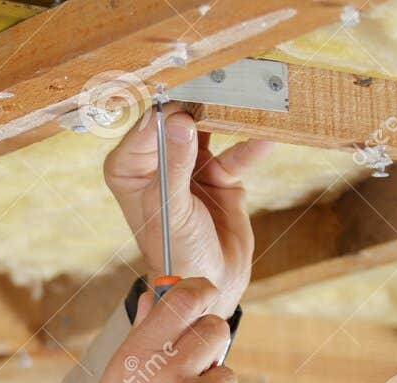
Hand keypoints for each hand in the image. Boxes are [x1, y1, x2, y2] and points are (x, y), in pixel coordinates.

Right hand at [61, 278, 251, 382]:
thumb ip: (139, 344)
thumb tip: (154, 297)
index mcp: (135, 360)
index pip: (184, 297)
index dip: (198, 292)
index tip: (200, 300)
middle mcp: (170, 374)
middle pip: (214, 330)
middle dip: (207, 348)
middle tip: (190, 377)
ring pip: (227, 378)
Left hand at [103, 106, 271, 317]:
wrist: (209, 285)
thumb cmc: (175, 254)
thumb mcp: (171, 209)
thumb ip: (175, 165)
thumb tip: (180, 121)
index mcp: (130, 171)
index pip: (146, 130)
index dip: (166, 114)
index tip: (187, 104)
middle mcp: (157, 164)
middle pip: (178, 122)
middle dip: (199, 105)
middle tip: (223, 84)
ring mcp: (189, 167)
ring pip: (208, 130)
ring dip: (227, 117)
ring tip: (246, 97)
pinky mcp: (220, 175)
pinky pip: (237, 152)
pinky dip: (251, 145)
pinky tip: (266, 136)